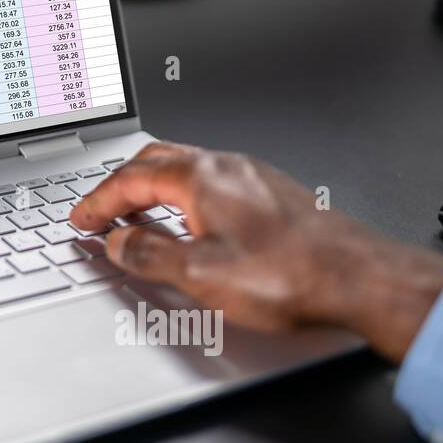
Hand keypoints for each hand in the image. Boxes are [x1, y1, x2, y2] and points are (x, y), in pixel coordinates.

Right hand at [69, 141, 442, 361]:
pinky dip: (183, 198)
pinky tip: (188, 223)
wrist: (361, 280)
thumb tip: (119, 244)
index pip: (131, 179)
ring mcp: (254, 177)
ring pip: (187, 169)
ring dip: (152, 190)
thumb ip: (150, 256)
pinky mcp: (274, 195)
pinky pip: (213, 184)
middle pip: (156, 162)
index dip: (98, 201)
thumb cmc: (293, 276)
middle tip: (100, 212)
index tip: (81, 218)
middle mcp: (228, 167)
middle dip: (121, 186)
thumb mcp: (201, 275)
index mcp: (202, 178)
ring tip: (136, 218)